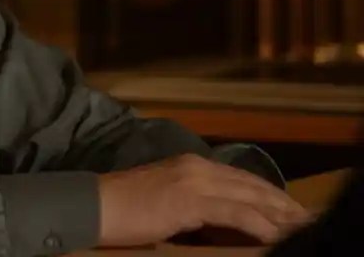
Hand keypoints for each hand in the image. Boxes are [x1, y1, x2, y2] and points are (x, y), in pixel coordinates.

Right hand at [97, 153, 309, 246]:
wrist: (93, 205)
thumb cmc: (121, 208)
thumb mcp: (162, 199)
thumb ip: (189, 202)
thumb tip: (215, 221)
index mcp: (188, 163)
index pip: (239, 177)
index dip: (267, 193)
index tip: (288, 209)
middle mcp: (196, 166)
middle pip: (251, 185)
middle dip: (281, 203)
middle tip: (305, 219)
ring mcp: (194, 182)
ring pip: (250, 197)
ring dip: (279, 215)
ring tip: (299, 227)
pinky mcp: (190, 201)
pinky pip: (236, 214)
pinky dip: (260, 225)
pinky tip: (275, 235)